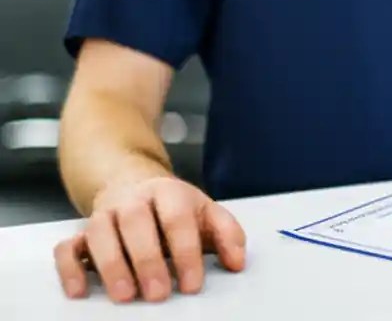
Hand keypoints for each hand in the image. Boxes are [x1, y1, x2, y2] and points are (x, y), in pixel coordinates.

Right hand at [53, 176, 246, 302]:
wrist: (132, 182)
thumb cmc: (173, 207)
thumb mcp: (206, 213)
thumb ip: (228, 235)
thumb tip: (238, 263)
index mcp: (168, 192)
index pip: (177, 219)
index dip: (186, 252)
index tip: (192, 284)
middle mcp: (132, 200)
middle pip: (136, 223)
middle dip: (148, 260)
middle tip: (159, 293)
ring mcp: (104, 215)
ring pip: (100, 233)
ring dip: (111, 265)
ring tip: (125, 295)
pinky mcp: (82, 232)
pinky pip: (67, 247)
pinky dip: (69, 268)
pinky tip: (79, 291)